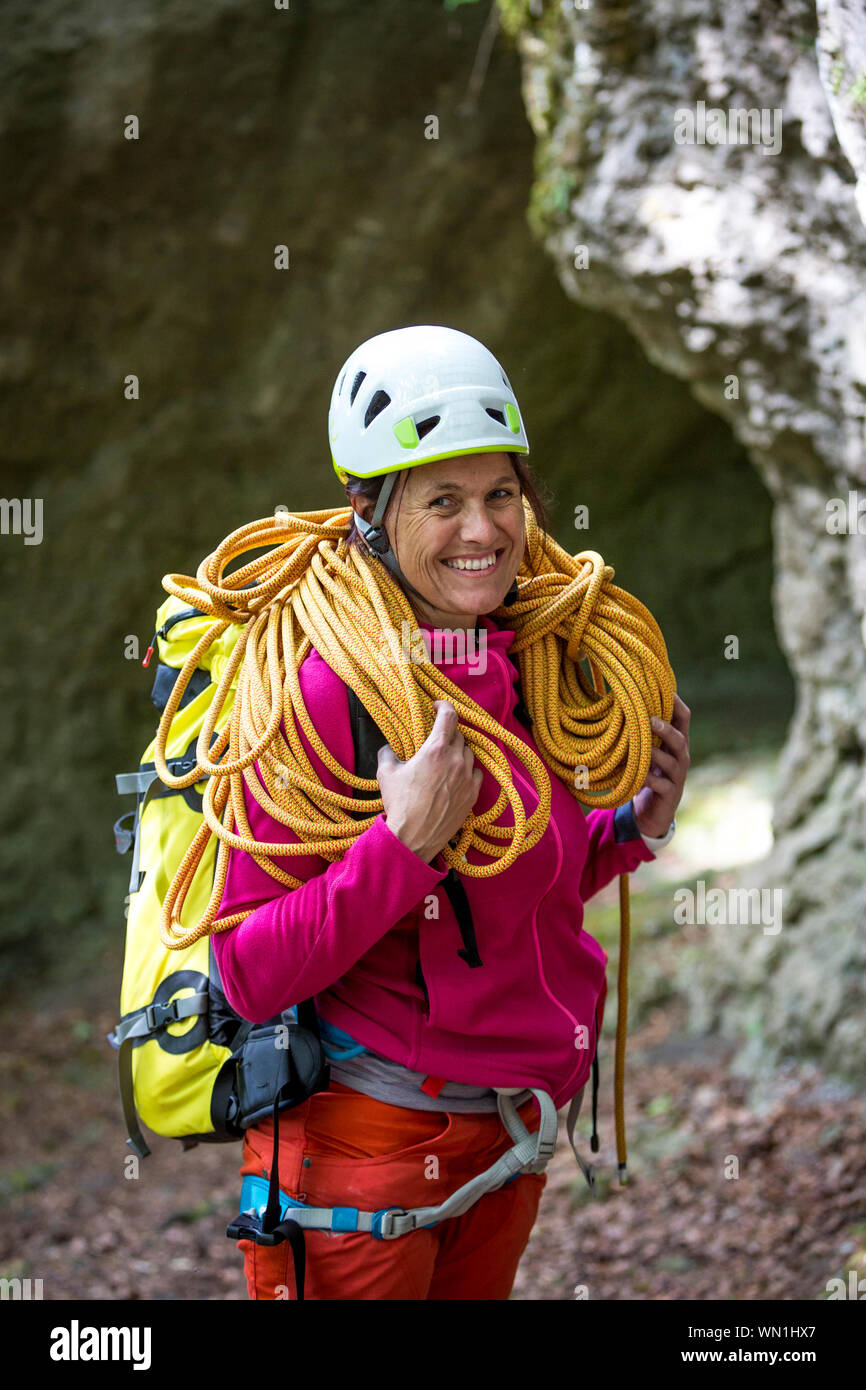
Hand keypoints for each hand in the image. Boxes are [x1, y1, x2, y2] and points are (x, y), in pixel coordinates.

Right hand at [377, 700, 482, 862]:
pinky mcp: (472, 794)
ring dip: (458, 751)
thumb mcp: (385, 773)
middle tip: (436, 739)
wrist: (413, 837)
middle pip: (459, 734)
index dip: (443, 705)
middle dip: (447, 733)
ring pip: (468, 753)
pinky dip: (468, 770)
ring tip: (445, 759)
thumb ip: (387, 753)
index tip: (437, 706)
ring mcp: (467, 777)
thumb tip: (389, 748)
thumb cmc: (399, 805)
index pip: (449, 715)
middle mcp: (455, 760)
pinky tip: (457, 776)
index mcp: (435, 750)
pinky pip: (476, 773)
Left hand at [633, 693, 689, 838]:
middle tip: (650, 719)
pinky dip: (646, 778)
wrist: (653, 812)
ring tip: (638, 746)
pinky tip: (634, 774)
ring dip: (653, 752)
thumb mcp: (647, 750)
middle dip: (665, 728)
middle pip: (680, 738)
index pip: (683, 717)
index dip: (676, 702)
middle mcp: (681, 757)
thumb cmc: (647, 773)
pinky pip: (660, 784)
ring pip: (670, 761)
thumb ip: (641, 731)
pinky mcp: (669, 793)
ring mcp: (677, 776)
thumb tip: (619, 700)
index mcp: (676, 741)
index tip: (662, 687)